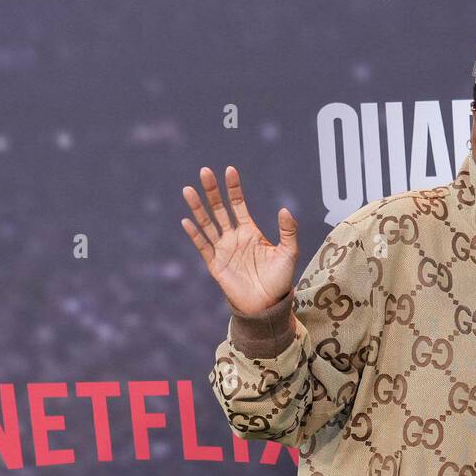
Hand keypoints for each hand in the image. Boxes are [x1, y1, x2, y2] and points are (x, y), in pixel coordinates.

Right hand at [181, 165, 297, 314]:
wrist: (268, 305)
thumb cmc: (279, 280)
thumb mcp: (288, 253)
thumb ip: (288, 232)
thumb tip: (285, 209)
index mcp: (249, 231)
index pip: (238, 204)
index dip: (233, 188)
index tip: (229, 170)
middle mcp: (233, 237)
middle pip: (219, 209)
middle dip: (212, 191)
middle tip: (205, 171)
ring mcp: (223, 249)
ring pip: (207, 224)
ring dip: (198, 207)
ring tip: (188, 190)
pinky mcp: (215, 264)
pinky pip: (203, 247)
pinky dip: (195, 234)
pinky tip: (187, 221)